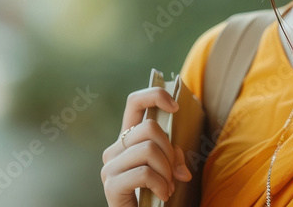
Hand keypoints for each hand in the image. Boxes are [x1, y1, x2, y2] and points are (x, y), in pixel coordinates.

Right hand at [101, 87, 193, 205]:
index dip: (155, 96)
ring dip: (167, 171)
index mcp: (127, 140)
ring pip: (149, 149)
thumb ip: (173, 157)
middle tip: (173, 174)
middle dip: (170, 151)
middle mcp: (115, 149)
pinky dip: (161, 185)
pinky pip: (144, 173)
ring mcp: (110, 167)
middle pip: (150, 128)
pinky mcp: (111, 185)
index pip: (134, 103)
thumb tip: (182, 169)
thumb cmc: (154, 193)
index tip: (176, 107)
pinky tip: (163, 195)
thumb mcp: (167, 169)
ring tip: (167, 187)